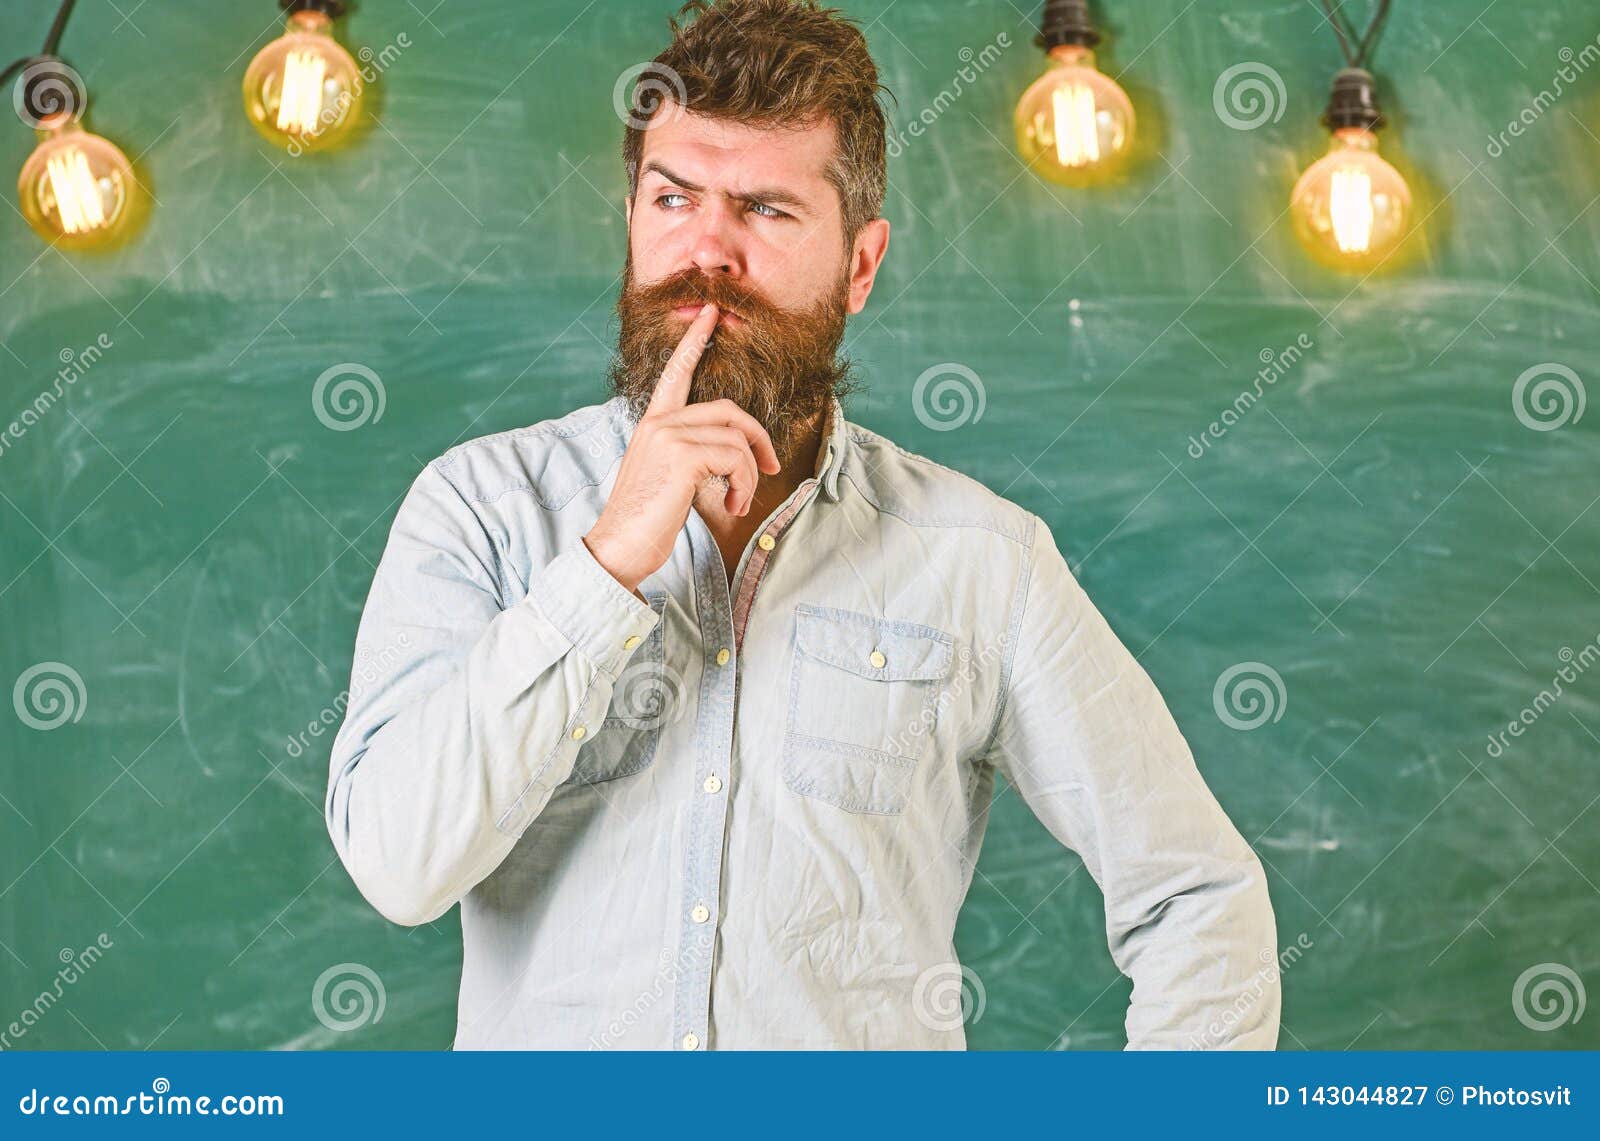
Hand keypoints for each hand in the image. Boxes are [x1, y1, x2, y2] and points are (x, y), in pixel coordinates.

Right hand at [584, 304, 780, 594]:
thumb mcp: (666, 476)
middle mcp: (659, 422)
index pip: (676, 372)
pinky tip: (730, 506)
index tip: (711, 312)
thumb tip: (729, 454)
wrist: (618, 547)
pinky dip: (743, 486)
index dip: (695, 340)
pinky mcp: (683, 456)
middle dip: (758, 438)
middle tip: (769, 468)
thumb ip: (688, 452)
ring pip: (737, 440)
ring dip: (748, 476)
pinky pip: (736, 459)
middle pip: (729, 410)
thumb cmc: (645, 520)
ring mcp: (670, 436)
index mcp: (653, 423)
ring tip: (736, 503)